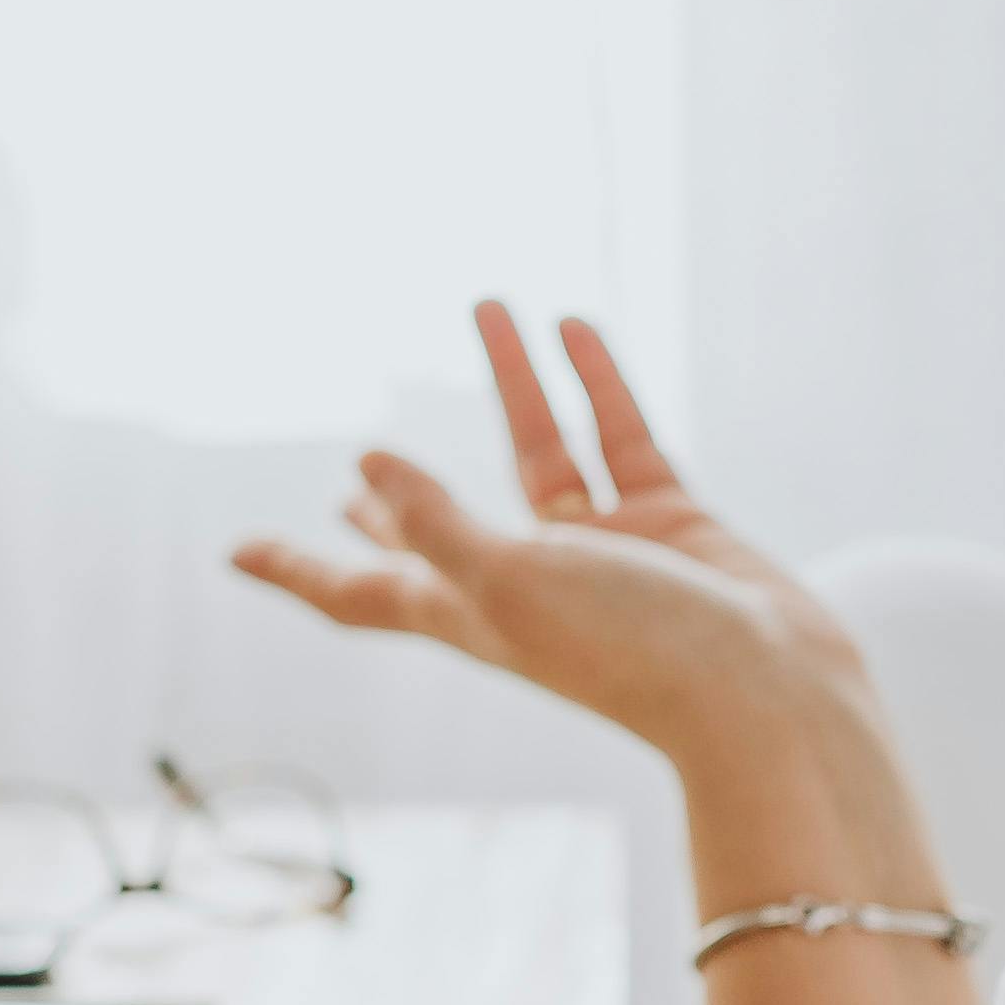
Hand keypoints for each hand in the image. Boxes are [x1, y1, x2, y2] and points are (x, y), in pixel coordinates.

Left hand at [235, 306, 874, 784]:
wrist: (771, 697)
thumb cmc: (631, 654)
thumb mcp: (509, 583)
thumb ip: (435, 523)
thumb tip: (366, 464)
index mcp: (469, 614)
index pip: (359, 591)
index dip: (294, 568)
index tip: (233, 552)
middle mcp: (527, 583)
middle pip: (437, 533)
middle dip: (394, 507)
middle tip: (347, 483)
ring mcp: (602, 554)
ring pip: (540, 451)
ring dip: (514, 379)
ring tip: (487, 307)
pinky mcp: (669, 525)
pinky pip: (621, 434)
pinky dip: (598, 380)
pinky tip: (573, 326)